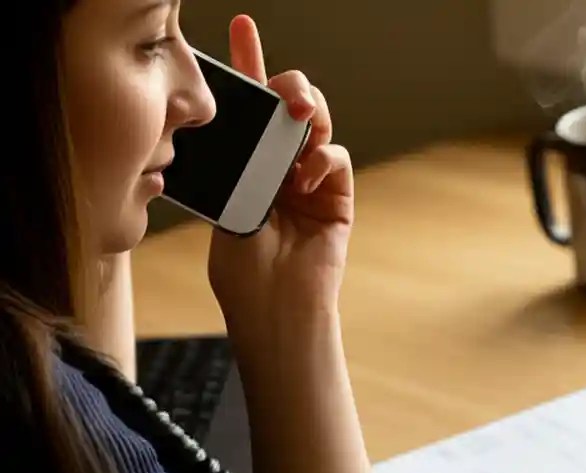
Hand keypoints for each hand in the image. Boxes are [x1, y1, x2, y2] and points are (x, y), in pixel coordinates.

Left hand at [207, 15, 353, 349]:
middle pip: (290, 109)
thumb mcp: (227, 211)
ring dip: (308, 112)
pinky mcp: (338, 199)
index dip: (248, 68)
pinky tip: (302, 178)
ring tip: (294, 116)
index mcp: (249, 168)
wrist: (273, 309)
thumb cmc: (242, 274)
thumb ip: (241, 170)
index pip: (250, 111)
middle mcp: (282, 169)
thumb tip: (253, 129)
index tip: (241, 31)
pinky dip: (322, 160)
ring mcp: (313, 183)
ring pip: (319, 125)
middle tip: (277, 86)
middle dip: (286, 85)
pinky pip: (338, 160)